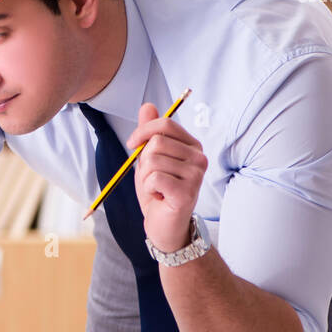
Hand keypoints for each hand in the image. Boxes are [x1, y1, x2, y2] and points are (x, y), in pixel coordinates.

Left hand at [125, 102, 207, 252]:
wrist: (164, 225)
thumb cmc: (158, 191)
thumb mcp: (149, 158)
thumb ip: (149, 133)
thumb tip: (148, 106)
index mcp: (192, 146)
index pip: (165, 124)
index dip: (142, 131)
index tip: (132, 144)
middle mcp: (199, 158)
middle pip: (156, 143)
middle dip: (143, 161)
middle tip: (152, 178)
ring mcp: (196, 175)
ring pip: (152, 161)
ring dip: (145, 178)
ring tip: (157, 189)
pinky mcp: (187, 192)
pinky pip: (153, 178)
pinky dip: (148, 189)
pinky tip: (159, 197)